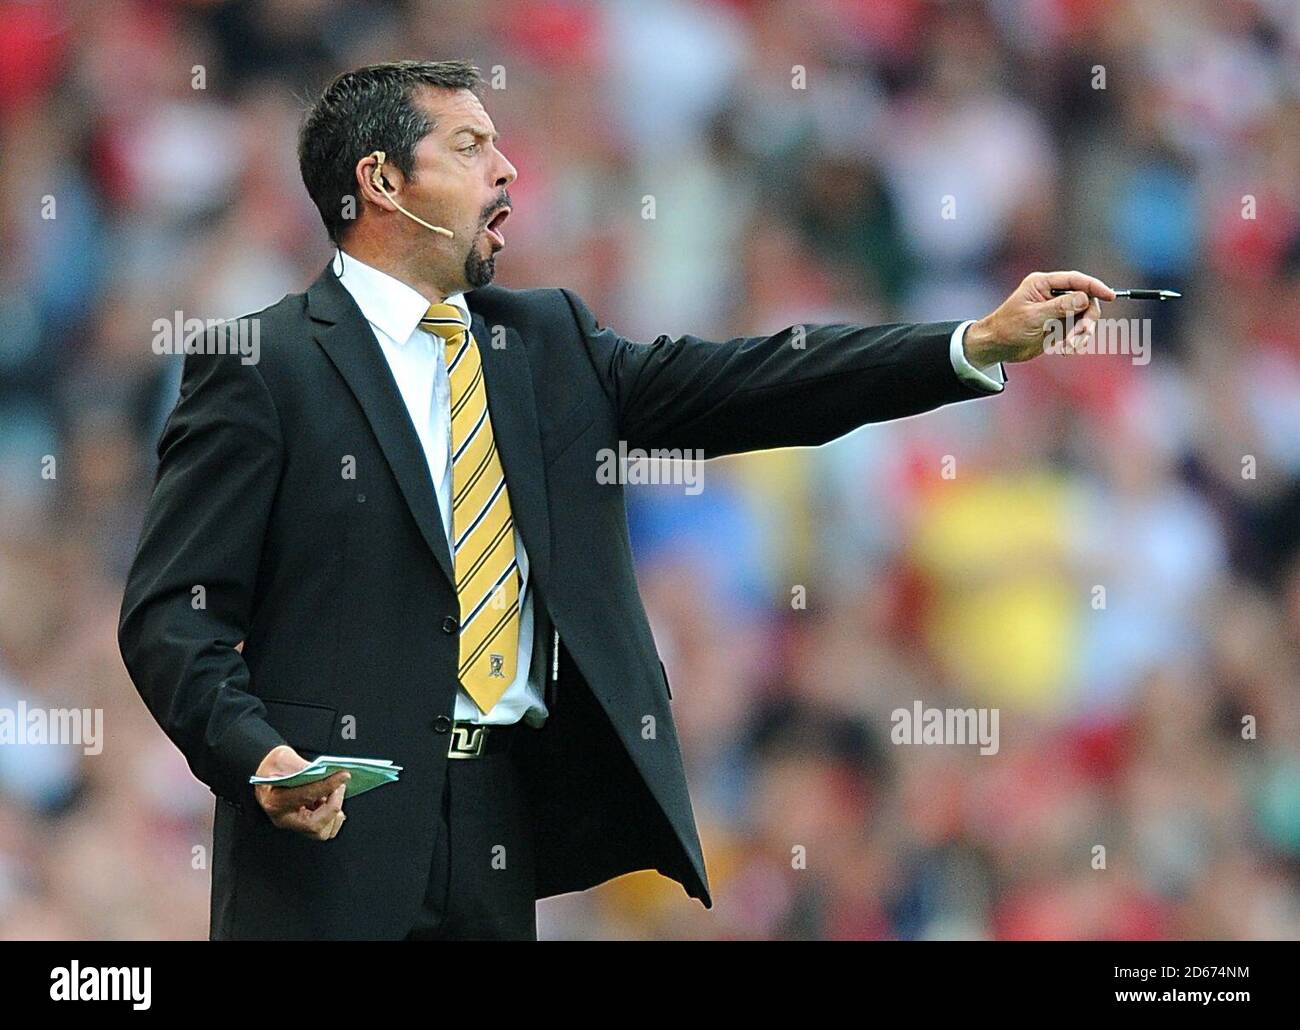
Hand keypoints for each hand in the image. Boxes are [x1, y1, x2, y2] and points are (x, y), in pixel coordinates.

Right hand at [253, 744, 349, 840]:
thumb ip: (304, 765)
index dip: (328, 785)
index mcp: (275, 801)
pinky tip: (331, 802)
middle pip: (314, 824)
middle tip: (340, 786)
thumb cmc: (272, 765)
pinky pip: (323, 830)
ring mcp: (293, 824)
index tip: (343, 776)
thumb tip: (327, 771)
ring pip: (321, 832)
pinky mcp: (302, 824)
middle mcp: (283, 818)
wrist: (265, 771)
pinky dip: (332, 817)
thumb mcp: (283, 757)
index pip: (305, 796)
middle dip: (333, 805)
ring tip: (334, 794)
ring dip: (333, 814)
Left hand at [963, 270, 1115, 364]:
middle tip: (1081, 334)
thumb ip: (1060, 306)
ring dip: (1082, 333)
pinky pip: (1077, 330)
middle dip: (1087, 318)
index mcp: (1043, 284)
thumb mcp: (1034, 317)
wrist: (997, 347)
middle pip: (1085, 300)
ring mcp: (1057, 310)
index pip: (1075, 280)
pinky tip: (1067, 349)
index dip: (1094, 286)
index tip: (1109, 295)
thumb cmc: (1008, 328)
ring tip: (1070, 346)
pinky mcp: (1059, 325)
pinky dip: (1077, 340)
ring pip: (1084, 317)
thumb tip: (1085, 297)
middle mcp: (1052, 294)